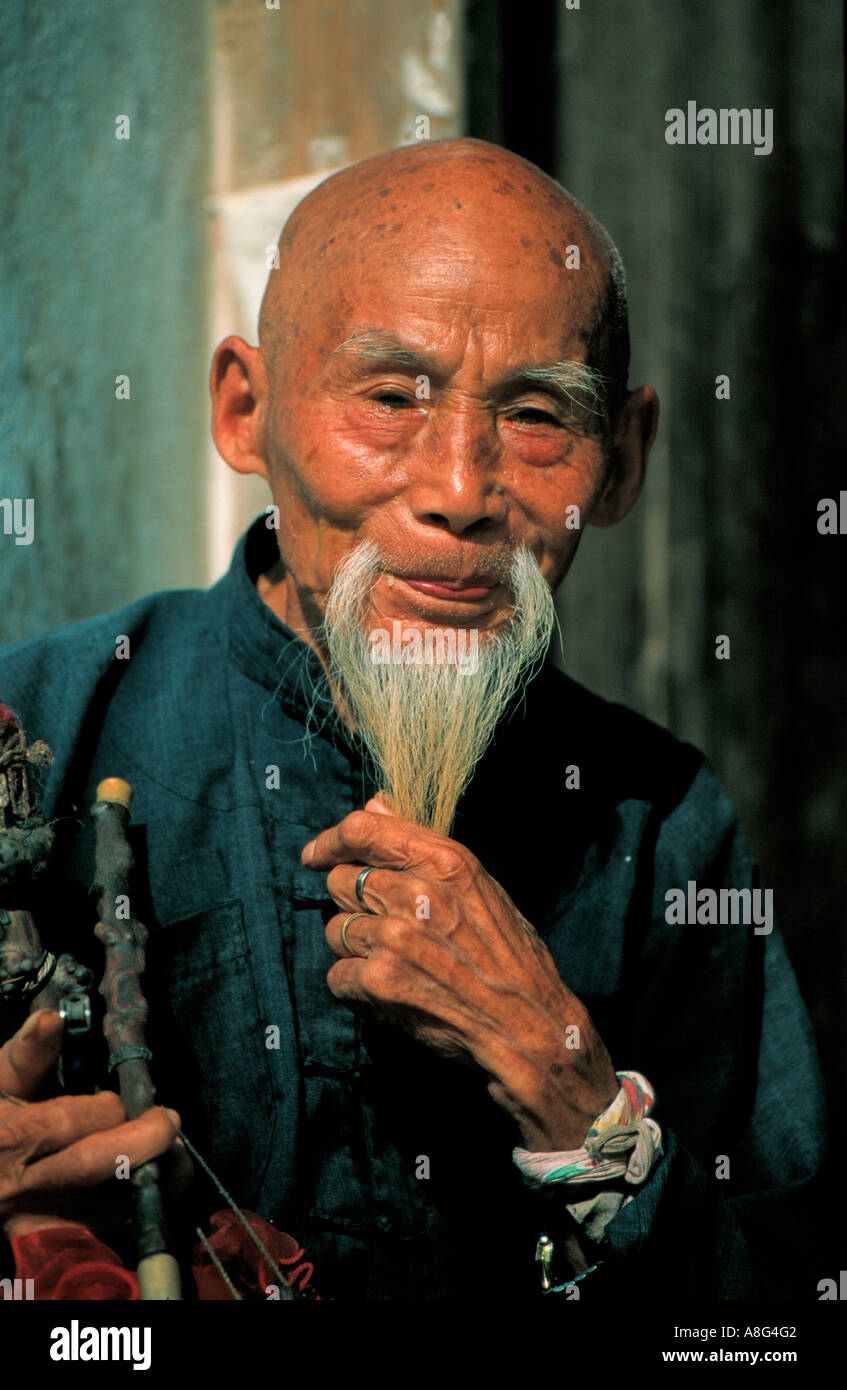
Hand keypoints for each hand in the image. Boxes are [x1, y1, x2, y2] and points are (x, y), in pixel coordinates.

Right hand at [0, 1011, 183, 1239]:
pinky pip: (104, 1239)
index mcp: (10, 1137)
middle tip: (168, 1121)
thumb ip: (28, 1053)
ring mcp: (39, 1220)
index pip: (68, 1121)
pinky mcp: (54, 1244)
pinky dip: (136, 1215)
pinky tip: (156, 1189)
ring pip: (104, 1212)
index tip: (126, 1098)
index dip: (108, 1107)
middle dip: (143, 1138)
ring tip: (175, 1156)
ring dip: (151, 1181)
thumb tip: (53, 1017)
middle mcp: (24, 1186)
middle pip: (92, 1165)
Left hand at [302, 799, 618, 1150]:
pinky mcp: (377, 981)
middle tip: (388, 930)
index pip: (362, 829)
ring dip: (357, 949)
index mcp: (444, 862)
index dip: (331, 841)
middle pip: (341, 882)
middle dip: (356, 906)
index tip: (316, 854)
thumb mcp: (479, 886)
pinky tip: (393, 992)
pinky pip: (337, 975)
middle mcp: (415, 893)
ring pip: (337, 930)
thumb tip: (374, 803)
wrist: (525, 1025)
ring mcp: (393, 937)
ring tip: (400, 964)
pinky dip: (357, 987)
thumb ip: (422, 846)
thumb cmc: (506, 956)